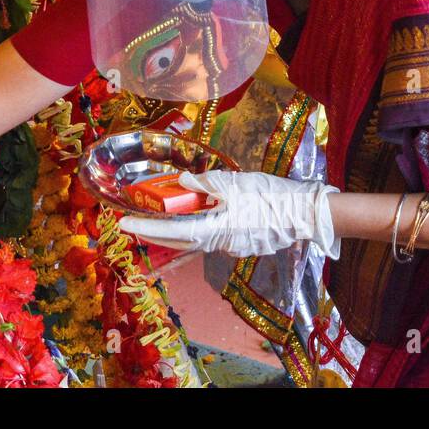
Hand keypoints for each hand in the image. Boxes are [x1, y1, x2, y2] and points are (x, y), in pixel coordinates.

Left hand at [119, 170, 339, 258]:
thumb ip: (204, 183)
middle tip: (133, 223)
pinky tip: (194, 217)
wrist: (304, 213)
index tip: (124, 223)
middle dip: (154, 232)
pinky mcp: (241, 244)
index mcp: (215, 229)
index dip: (146, 227)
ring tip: (158, 218)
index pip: (172, 230)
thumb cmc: (269, 196)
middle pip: (179, 240)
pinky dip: (197, 228)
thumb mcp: (233, 182)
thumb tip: (182, 182)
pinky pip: (212, 237)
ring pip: (195, 239)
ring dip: (175, 230)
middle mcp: (219, 244)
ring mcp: (231, 247)